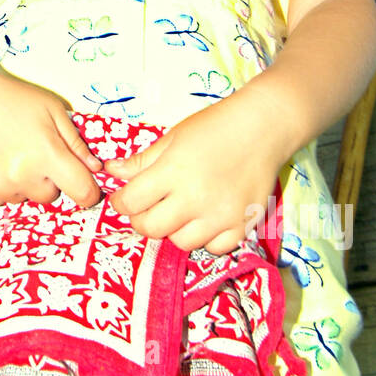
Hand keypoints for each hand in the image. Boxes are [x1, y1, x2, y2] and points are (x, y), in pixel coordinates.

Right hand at [0, 68, 103, 210]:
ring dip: (22, 183)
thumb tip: (94, 169)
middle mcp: (23, 177)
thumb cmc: (11, 98)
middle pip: (50, 196)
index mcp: (48, 155)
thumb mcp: (52, 109)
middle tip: (32, 153)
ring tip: (7, 152)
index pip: (84, 193)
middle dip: (47, 179)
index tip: (81, 183)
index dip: (88, 191)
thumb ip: (75, 142)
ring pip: (23, 198)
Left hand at [106, 93, 288, 255]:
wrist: (264, 127)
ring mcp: (221, 215)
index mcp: (173, 171)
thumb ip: (142, 160)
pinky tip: (206, 220)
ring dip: (174, 230)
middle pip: (152, 228)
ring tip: (180, 212)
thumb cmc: (215, 127)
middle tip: (147, 208)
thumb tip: (112, 171)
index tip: (125, 199)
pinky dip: (206, 238)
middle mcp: (195, 198)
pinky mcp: (243, 225)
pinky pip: (214, 248)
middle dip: (142, 220)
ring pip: (181, 242)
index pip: (132, 202)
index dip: (122, 202)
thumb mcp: (172, 138)